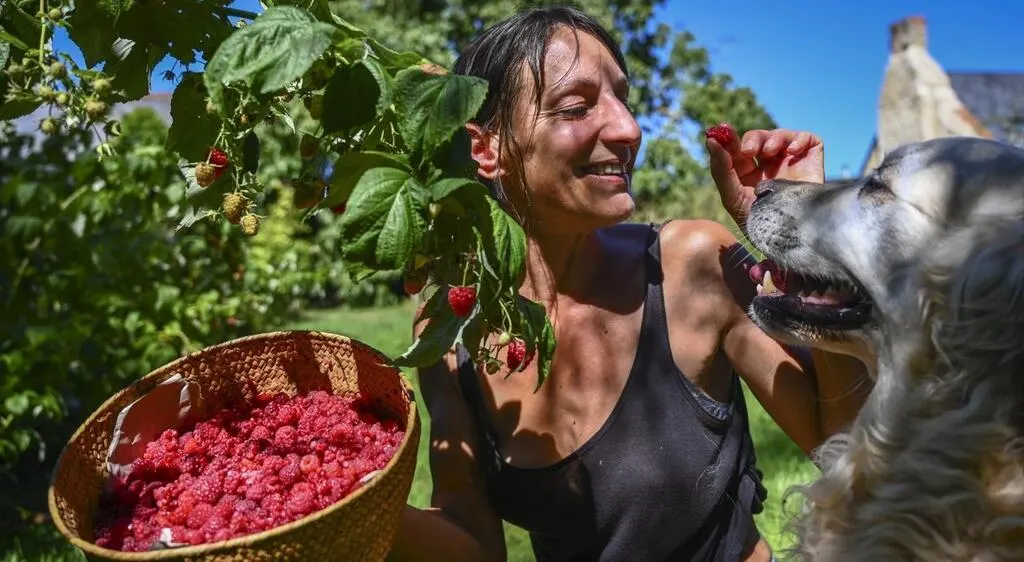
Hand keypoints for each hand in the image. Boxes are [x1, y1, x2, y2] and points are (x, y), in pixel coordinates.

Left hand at [706, 125, 824, 227]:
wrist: (789, 235)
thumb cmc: (758, 222)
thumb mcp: (732, 196)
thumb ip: (720, 168)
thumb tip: (711, 139)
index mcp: (750, 175)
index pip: (739, 149)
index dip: (731, 139)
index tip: (723, 131)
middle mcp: (771, 167)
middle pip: (759, 139)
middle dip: (752, 139)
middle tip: (748, 150)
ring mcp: (792, 163)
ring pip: (781, 136)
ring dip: (772, 138)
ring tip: (768, 152)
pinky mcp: (812, 162)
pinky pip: (808, 140)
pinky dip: (799, 139)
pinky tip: (792, 152)